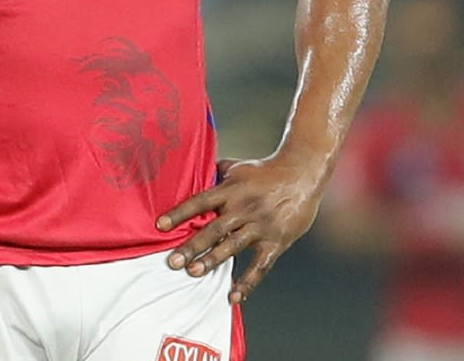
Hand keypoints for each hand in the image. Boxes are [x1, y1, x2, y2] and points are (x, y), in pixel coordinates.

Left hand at [157, 154, 326, 303]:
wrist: (303, 172)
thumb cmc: (266, 170)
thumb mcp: (238, 167)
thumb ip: (215, 173)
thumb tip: (189, 171)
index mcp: (232, 188)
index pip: (201, 201)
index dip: (180, 213)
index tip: (160, 225)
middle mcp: (245, 206)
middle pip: (215, 228)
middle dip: (192, 245)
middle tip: (173, 262)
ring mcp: (261, 224)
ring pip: (233, 245)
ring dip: (213, 260)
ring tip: (193, 273)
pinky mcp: (276, 240)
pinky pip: (260, 265)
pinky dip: (248, 282)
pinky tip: (233, 296)